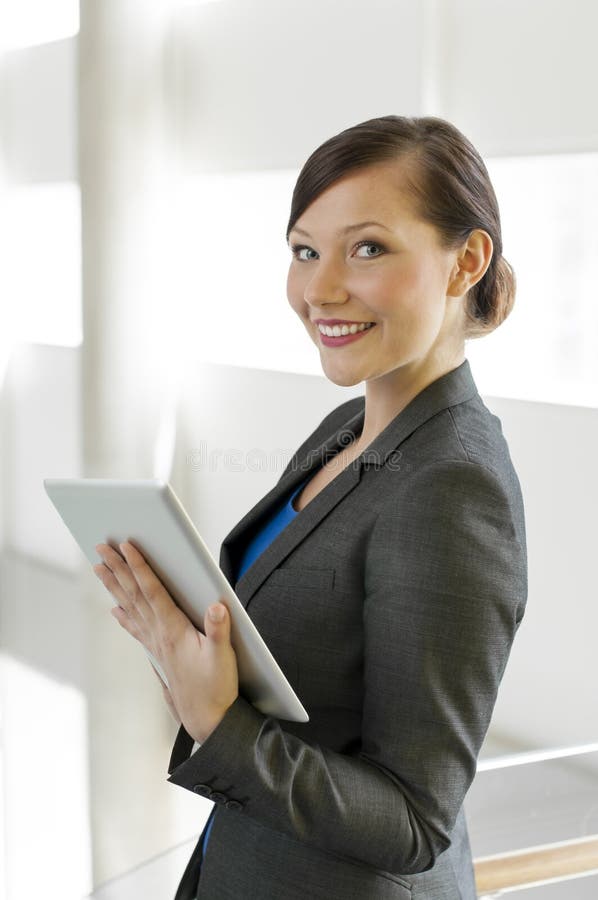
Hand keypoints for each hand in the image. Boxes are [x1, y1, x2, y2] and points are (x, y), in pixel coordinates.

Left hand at [93, 541, 238, 742]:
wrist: (207, 720)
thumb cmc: (216, 688)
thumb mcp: (223, 657)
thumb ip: (219, 630)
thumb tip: (217, 605)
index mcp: (172, 630)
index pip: (151, 591)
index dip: (139, 567)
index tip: (127, 546)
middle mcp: (158, 635)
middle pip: (133, 594)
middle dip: (118, 568)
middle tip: (101, 547)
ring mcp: (155, 645)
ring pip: (129, 607)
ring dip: (114, 585)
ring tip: (99, 567)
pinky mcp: (158, 654)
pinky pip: (135, 628)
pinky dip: (123, 615)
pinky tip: (115, 609)